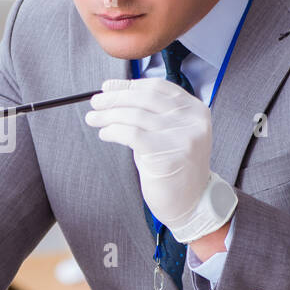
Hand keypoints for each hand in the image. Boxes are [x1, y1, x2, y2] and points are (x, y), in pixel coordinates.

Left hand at [84, 76, 236, 242]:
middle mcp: (192, 120)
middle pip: (145, 98)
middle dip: (115, 98)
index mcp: (195, 110)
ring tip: (93, 118)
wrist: (190, 203)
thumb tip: (116, 94)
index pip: (158, 87)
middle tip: (95, 102)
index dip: (129, 85)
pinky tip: (105, 133)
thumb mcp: (170, 134)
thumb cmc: (174, 168)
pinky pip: (131, 133)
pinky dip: (113, 130)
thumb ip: (151, 114)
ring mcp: (181, 136)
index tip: (108, 87)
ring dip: (108, 115)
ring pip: (135, 115)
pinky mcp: (167, 153)